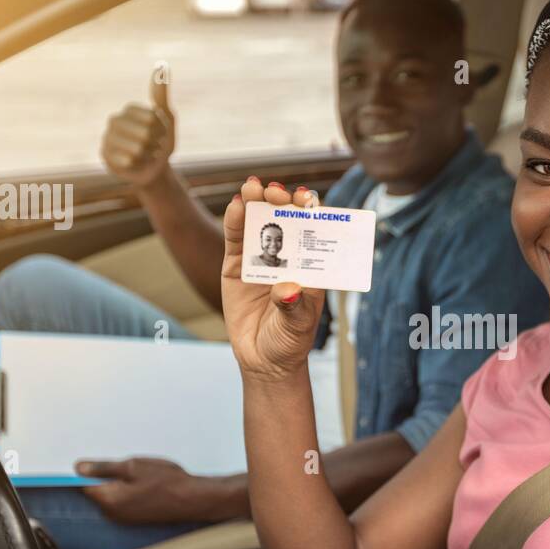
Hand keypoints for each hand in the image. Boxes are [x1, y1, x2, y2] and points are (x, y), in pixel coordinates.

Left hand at [76, 457, 220, 523]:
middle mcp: (112, 512)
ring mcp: (123, 517)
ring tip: (139, 472)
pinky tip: (144, 482)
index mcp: (108, 499)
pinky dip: (127, 490)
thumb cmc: (167, 482)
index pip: (81, 485)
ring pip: (110, 494)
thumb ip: (103, 468)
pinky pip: (121, 501)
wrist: (192, 500)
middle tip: (124, 463)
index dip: (85, 470)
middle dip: (104, 475)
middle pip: (96, 490)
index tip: (90, 460)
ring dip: (117, 482)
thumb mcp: (133, 466)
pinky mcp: (134, 517)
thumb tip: (79, 468)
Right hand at [100, 64, 175, 188]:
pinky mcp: (104, 156)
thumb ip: (162, 93)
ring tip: (144, 155)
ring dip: (147, 156)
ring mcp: (107, 138)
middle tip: (152, 147)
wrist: (154, 170)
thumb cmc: (161, 143)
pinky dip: (138, 165)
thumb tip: (161, 65)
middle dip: (155, 144)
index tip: (160, 134)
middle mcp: (114, 120)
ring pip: (136, 148)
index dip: (162, 131)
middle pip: (145, 133)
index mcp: (130, 109)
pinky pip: (127, 161)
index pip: (153, 119)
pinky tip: (134, 164)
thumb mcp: (167, 118)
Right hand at [221, 179, 324, 381]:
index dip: (311, 211)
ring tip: (254, 188)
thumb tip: (287, 289)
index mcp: (310, 265)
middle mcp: (287, 256)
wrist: (263, 360)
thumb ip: (293, 306)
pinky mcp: (237, 265)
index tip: (307, 199)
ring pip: (259, 222)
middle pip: (286, 219)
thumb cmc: (289, 341)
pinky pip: (236, 238)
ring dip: (257, 201)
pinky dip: (235, 220)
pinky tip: (238, 205)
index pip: (314, 230)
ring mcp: (261, 258)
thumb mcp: (297, 325)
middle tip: (277, 193)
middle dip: (283, 201)